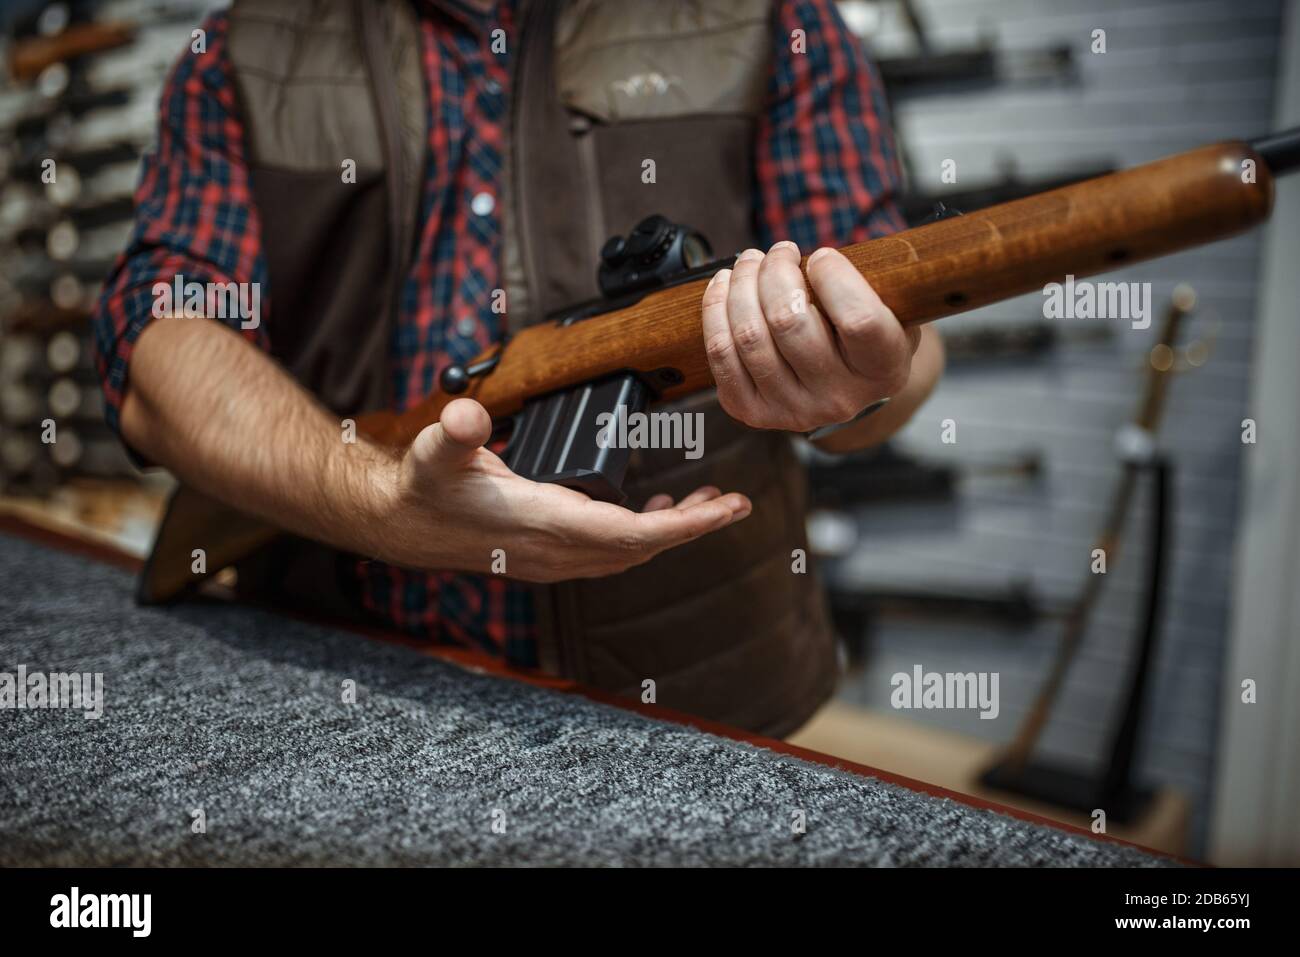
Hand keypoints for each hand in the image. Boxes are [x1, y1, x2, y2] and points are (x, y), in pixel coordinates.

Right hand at [374, 398, 751, 582]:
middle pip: (643, 548)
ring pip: (629, 552)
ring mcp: (554, 558)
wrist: (399, 524)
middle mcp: (557, 550)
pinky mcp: (548, 554)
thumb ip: (456, 433)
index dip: (686, 526)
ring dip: (669, 530)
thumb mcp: (436, 452)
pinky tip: (650, 509)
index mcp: (545, 524)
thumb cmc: (424, 487)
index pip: (633, 535)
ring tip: (702, 502)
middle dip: (691, 527)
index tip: (728, 508)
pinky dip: (640, 532)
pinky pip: (609, 550)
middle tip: (731, 501)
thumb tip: (468, 417)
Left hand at [701, 241, 920, 432]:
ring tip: (750, 262)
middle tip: (779, 251)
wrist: (844, 386)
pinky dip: (716, 309)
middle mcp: (838, 398)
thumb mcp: (890, 310)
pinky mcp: (752, 411)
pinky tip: (724, 285)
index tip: (822, 256)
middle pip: (789, 321)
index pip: (858, 320)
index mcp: (883, 370)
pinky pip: (721, 353)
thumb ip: (865, 286)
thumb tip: (813, 258)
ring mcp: (792, 410)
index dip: (833, 277)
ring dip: (741, 284)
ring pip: (749, 335)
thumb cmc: (866, 335)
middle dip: (775, 271)